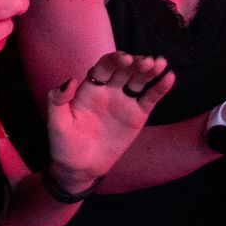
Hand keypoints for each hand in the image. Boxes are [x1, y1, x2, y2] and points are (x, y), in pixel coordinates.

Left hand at [45, 52, 175, 191]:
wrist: (80, 167)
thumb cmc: (64, 144)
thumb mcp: (56, 123)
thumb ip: (58, 100)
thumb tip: (70, 80)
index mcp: (90, 87)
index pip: (104, 66)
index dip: (114, 60)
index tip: (125, 58)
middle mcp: (109, 89)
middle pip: (124, 70)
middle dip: (135, 63)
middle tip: (146, 61)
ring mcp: (124, 101)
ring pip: (139, 80)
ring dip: (150, 70)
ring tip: (160, 63)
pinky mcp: (137, 115)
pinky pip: (150, 98)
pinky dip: (160, 88)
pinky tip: (169, 77)